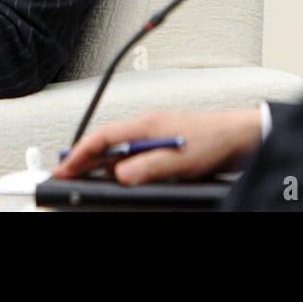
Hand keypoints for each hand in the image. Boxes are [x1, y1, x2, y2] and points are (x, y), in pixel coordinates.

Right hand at [52, 108, 261, 184]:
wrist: (239, 137)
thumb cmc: (214, 139)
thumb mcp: (180, 160)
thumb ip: (148, 167)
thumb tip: (121, 175)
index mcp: (146, 124)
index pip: (103, 136)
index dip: (80, 152)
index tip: (64, 168)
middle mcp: (147, 127)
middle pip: (105, 143)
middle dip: (82, 158)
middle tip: (63, 175)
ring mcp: (154, 137)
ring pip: (117, 150)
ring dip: (98, 163)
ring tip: (81, 178)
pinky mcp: (162, 147)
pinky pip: (131, 155)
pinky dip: (116, 166)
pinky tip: (114, 177)